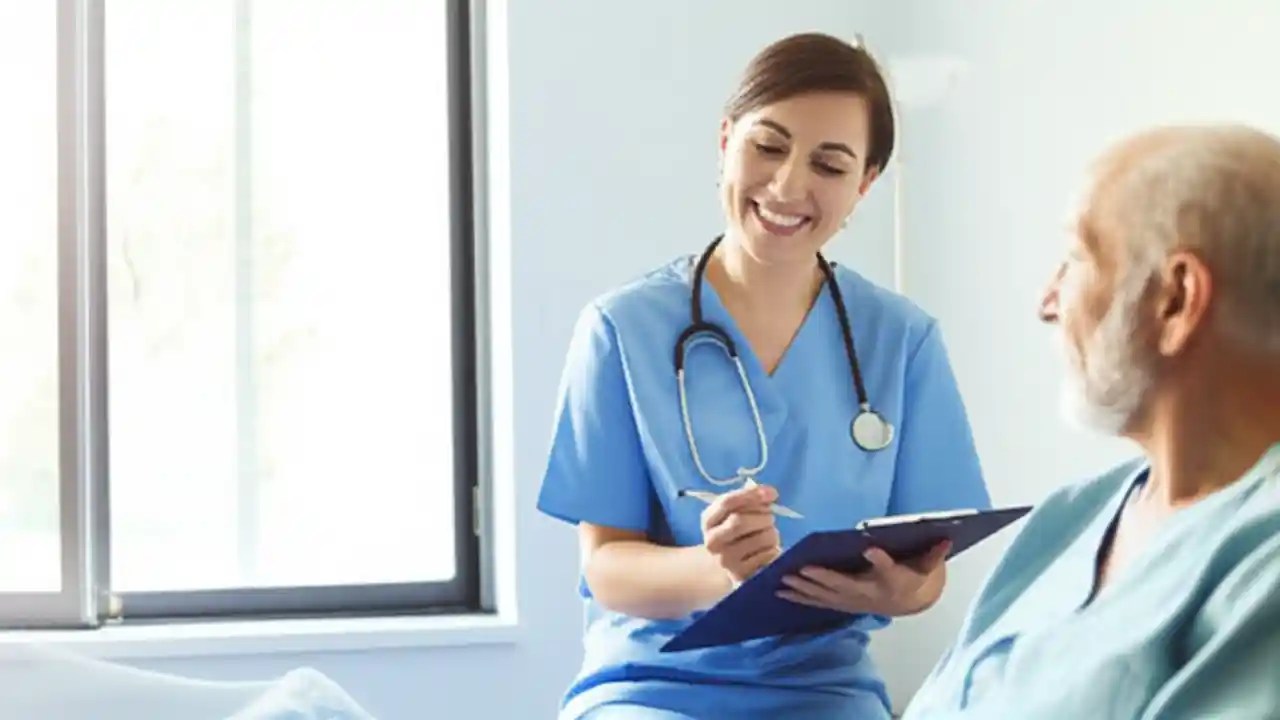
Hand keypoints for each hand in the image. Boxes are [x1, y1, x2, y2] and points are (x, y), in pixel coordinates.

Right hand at [700, 483, 781, 584]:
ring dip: (772, 533)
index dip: (751, 495)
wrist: (733, 564)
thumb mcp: (739, 511)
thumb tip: (770, 493)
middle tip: (770, 519)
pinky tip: (768, 550)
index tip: (772, 493)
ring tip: (768, 535)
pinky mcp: (742, 575)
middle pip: (740, 521)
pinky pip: (767, 555)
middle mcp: (712, 541)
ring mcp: (725, 560)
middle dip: (763, 516)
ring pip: (759, 538)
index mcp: (708, 520)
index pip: (727, 503)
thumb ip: (752, 498)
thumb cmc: (740, 532)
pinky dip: (774, 549)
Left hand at [776, 540, 952, 616]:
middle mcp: (871, 594)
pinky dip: (800, 598)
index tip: (871, 549)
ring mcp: (854, 601)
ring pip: (827, 597)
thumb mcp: (928, 564)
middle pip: (846, 587)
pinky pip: (819, 602)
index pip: (889, 569)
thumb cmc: (915, 575)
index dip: (881, 560)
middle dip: (824, 580)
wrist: (910, 601)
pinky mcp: (843, 603)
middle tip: (803, 569)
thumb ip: (934, 551)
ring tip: (783, 581)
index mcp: (894, 580)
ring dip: (804, 590)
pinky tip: (781, 592)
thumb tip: (946, 535)